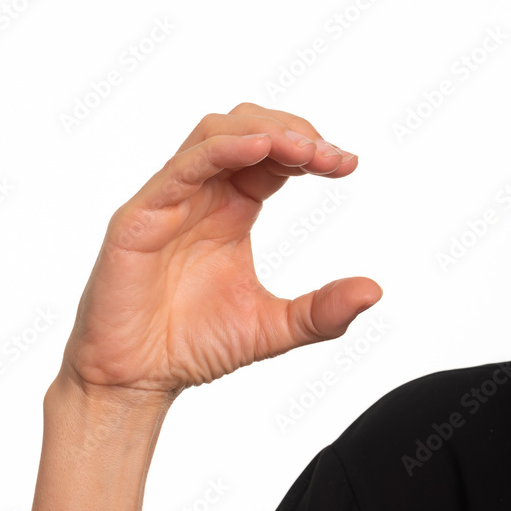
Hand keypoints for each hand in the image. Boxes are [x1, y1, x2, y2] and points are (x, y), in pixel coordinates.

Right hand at [60, 102, 382, 401]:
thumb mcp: (271, 328)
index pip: (274, 158)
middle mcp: (201, 197)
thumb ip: (321, 311)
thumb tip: (374, 290)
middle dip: (294, 131)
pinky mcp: (139, 217)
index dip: (311, 152)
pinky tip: (259, 150)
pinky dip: (221, 151)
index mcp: (231, 211)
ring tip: (303, 148)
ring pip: (214, 134)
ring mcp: (169, 202)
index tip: (347, 165)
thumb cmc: (191, 348)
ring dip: (262, 130)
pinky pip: (181, 168)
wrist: (136, 381)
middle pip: (247, 129)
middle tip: (330, 156)